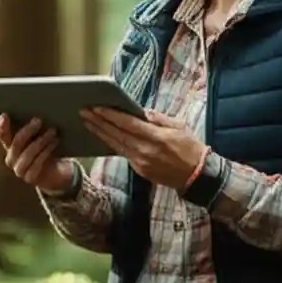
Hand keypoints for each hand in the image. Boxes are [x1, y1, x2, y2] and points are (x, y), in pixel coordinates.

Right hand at [0, 114, 73, 193]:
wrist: (55, 172)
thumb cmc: (44, 149)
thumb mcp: (38, 136)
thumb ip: (34, 126)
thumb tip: (38, 108)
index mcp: (9, 145)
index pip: (2, 135)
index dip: (2, 126)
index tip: (5, 115)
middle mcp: (11, 158)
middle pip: (16, 144)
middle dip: (27, 131)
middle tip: (39, 120)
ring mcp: (19, 170)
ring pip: (27, 154)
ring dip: (40, 141)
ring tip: (52, 131)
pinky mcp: (30, 178)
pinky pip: (37, 164)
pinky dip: (46, 152)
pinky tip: (54, 143)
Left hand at [80, 107, 205, 188]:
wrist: (198, 176)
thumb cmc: (191, 148)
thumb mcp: (179, 126)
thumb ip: (158, 119)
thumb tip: (140, 112)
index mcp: (156, 138)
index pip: (127, 124)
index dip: (110, 115)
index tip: (96, 107)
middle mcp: (145, 151)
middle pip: (116, 134)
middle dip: (99, 122)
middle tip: (83, 112)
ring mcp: (141, 163)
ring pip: (116, 145)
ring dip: (100, 133)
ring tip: (87, 122)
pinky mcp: (139, 170)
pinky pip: (122, 154)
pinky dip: (111, 143)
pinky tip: (102, 136)